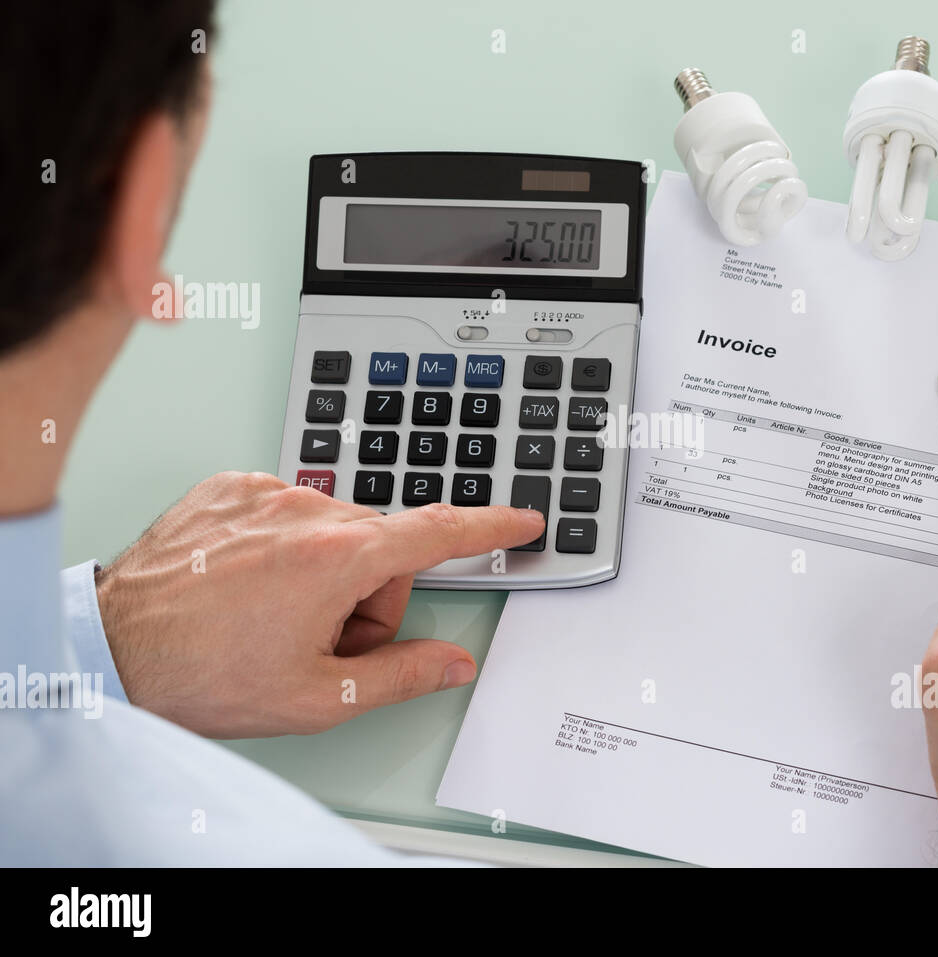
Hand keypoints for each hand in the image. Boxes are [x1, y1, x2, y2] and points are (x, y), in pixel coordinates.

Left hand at [94, 471, 544, 737]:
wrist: (108, 648)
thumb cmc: (201, 674)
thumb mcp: (318, 695)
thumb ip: (402, 674)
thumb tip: (452, 662)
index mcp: (338, 558)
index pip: (440, 532)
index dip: (490, 527)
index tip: (521, 520)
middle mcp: (306, 511)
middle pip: (381, 546)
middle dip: (369, 595)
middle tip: (323, 639)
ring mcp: (265, 492)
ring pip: (335, 527)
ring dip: (325, 570)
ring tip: (276, 614)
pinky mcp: (229, 486)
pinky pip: (288, 509)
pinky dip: (283, 545)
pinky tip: (249, 584)